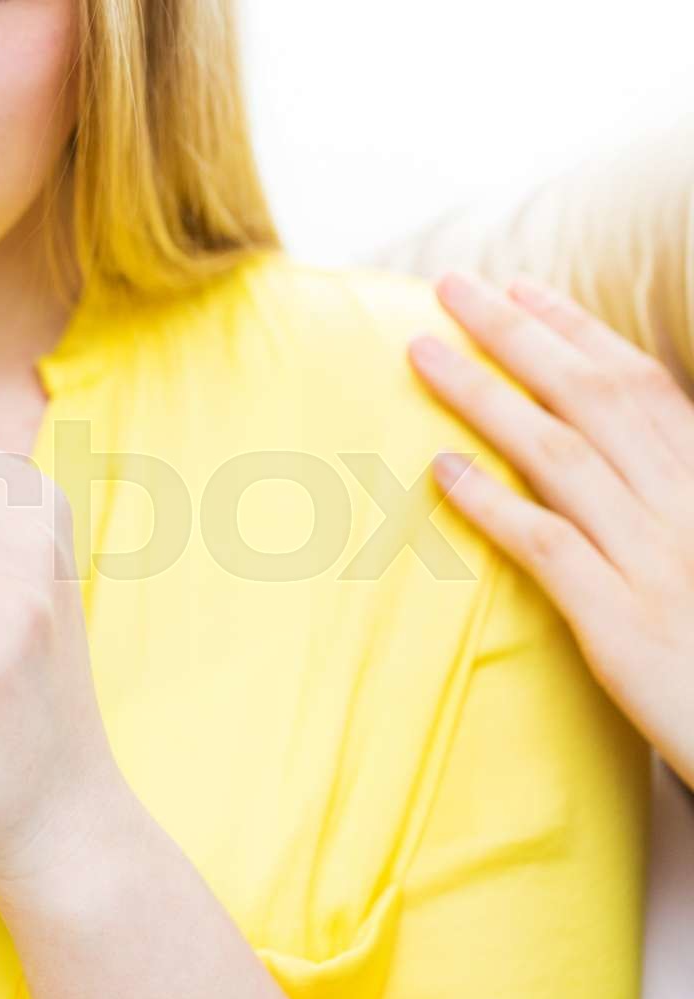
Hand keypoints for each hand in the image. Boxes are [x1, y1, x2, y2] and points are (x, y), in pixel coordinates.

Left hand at [407, 271, 693, 786]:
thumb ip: (673, 491)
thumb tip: (620, 453)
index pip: (640, 385)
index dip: (575, 331)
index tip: (518, 288)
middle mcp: (689, 507)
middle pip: (590, 398)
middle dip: (516, 333)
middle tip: (449, 284)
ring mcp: (656, 562)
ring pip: (557, 454)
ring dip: (484, 396)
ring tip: (420, 352)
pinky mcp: (623, 624)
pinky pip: (549, 548)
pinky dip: (493, 504)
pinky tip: (439, 470)